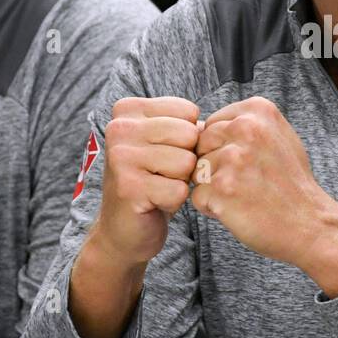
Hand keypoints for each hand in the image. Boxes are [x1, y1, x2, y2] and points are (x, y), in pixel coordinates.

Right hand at [92, 96, 201, 268]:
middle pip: (189, 135)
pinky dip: (174, 201)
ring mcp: (121, 157)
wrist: (124, 227)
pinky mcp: (129, 188)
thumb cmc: (152, 180)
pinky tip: (155, 202)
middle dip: (187, 159)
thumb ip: (190, 127)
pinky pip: (179, 190)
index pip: (188, 111)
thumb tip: (218, 125)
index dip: (188, 138)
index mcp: (128, 110)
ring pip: (186, 162)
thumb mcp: (168, 143)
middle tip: (163, 173)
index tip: (164, 152)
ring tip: (159, 186)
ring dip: (180, 181)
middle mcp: (119, 128)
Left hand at [192, 97, 337, 290]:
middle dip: (214, 166)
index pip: (211, 125)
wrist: (309, 223)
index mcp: (257, 110)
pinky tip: (239, 209)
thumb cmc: (291, 183)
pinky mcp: (221, 189)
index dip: (223, 148)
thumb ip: (244, 125)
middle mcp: (244, 128)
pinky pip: (197, 196)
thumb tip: (199, 125)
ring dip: (213, 188)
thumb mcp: (278, 136)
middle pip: (200, 146)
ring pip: (197, 171)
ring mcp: (232, 158)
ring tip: (244, 195)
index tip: (249, 164)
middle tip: (246, 182)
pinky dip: (212, 208)